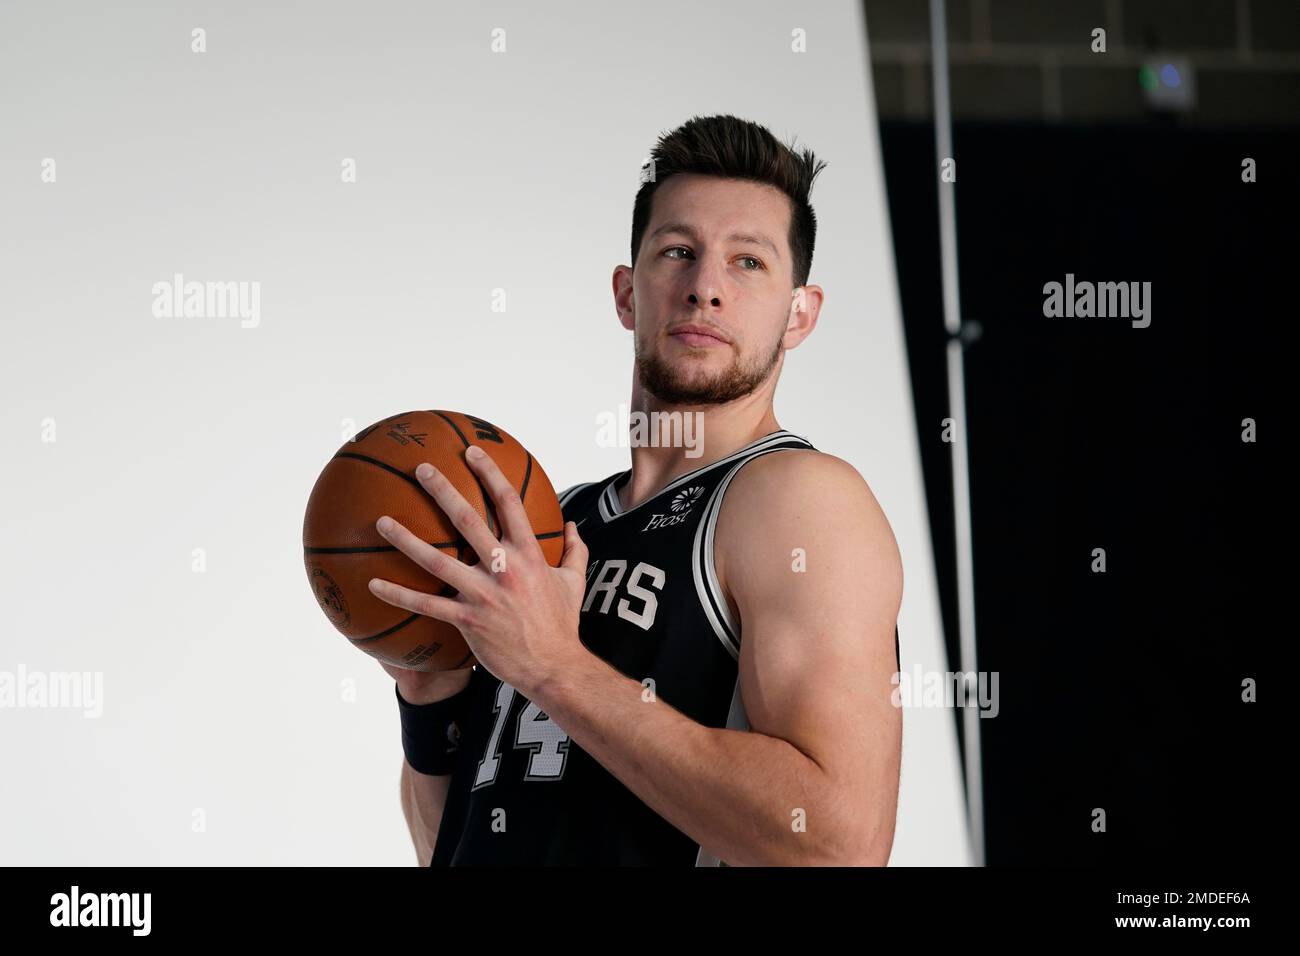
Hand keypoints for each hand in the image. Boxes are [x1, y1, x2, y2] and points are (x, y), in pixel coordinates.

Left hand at [366, 444, 589, 699]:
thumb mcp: (574, 582)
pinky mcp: (468, 620)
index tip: (472, 452)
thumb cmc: (562, 624)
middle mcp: (505, 569)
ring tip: (382, 521)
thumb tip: (574, 527)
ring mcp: (484, 594)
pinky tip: (374, 584)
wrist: (554, 666)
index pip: (509, 503)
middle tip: (421, 469)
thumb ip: (575, 551)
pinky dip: (399, 594)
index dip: (490, 474)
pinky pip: (427, 604)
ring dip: (407, 540)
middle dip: (443, 491)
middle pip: (468, 521)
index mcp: (530, 554)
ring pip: (438, 561)